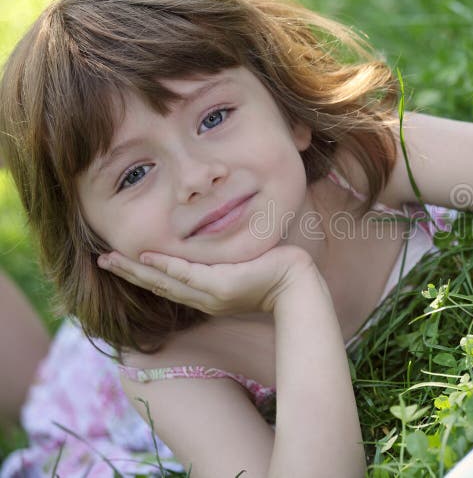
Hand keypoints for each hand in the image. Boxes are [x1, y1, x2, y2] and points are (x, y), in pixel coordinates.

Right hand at [96, 245, 314, 315]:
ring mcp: (211, 294)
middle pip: (158, 284)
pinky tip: (146, 258)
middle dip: (128, 273)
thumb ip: (226, 262)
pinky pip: (188, 274)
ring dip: (136, 270)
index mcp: (208, 294)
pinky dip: (166, 266)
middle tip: (102, 260)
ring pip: (166, 280)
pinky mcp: (222, 286)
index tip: (122, 262)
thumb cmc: (276, 273)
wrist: (298, 286)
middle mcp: (205, 298)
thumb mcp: (244, 267)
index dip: (143, 274)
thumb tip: (217, 245)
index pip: (169, 283)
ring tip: (111, 260)